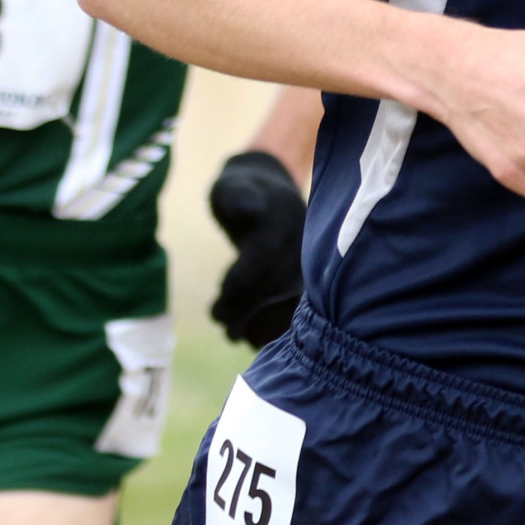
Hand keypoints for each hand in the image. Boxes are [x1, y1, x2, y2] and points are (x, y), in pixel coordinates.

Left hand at [207, 150, 305, 347]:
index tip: (221, 293)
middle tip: (217, 317)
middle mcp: (302, 243)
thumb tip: (247, 209)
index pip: (264, 255)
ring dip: (260, 323)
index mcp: (285, 218)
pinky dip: (272, 327)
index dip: (241, 279)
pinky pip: (295, 310)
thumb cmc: (242, 192)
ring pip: (290, 302)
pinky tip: (249, 337)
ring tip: (231, 333)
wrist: (271, 197)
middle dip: (245, 306)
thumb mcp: (232, 186)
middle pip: (278, 283)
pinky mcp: (305, 280)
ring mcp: (307, 263)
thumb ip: (237, 195)